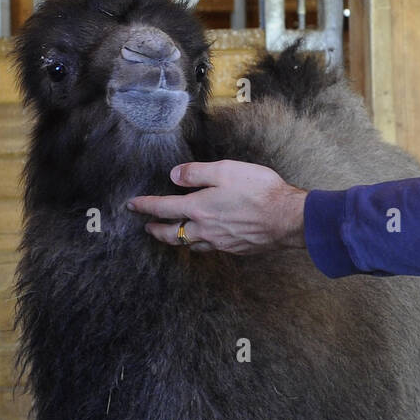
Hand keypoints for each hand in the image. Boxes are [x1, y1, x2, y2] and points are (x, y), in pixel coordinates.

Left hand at [127, 160, 307, 254]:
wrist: (288, 218)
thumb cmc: (259, 191)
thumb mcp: (226, 171)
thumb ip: (197, 173)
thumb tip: (174, 176)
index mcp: (198, 208)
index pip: (163, 208)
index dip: (145, 206)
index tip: (132, 205)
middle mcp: (205, 229)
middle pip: (171, 234)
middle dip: (156, 230)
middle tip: (147, 227)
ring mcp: (220, 241)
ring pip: (190, 244)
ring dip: (176, 240)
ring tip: (172, 235)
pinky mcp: (236, 248)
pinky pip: (210, 248)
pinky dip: (200, 244)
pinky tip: (205, 240)